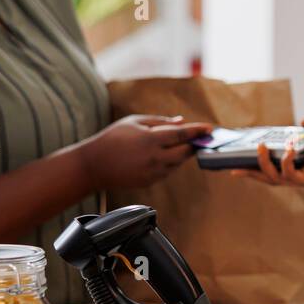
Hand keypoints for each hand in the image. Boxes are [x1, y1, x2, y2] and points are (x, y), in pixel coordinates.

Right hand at [78, 114, 214, 190]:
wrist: (93, 166)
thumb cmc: (112, 139)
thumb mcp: (134, 122)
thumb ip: (160, 121)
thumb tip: (181, 122)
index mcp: (150, 140)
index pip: (182, 135)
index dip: (198, 131)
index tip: (209, 128)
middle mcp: (154, 158)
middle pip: (185, 153)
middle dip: (194, 145)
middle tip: (201, 138)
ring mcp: (152, 172)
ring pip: (177, 163)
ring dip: (181, 154)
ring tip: (179, 144)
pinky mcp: (150, 182)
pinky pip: (167, 171)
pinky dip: (169, 163)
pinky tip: (163, 155)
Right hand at [228, 119, 303, 194]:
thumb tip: (302, 121)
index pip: (276, 165)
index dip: (258, 164)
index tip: (240, 157)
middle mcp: (302, 172)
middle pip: (268, 177)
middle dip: (249, 173)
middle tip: (232, 167)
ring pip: (274, 178)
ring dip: (262, 164)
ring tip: (259, 147)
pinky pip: (291, 175)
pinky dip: (285, 162)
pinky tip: (288, 149)